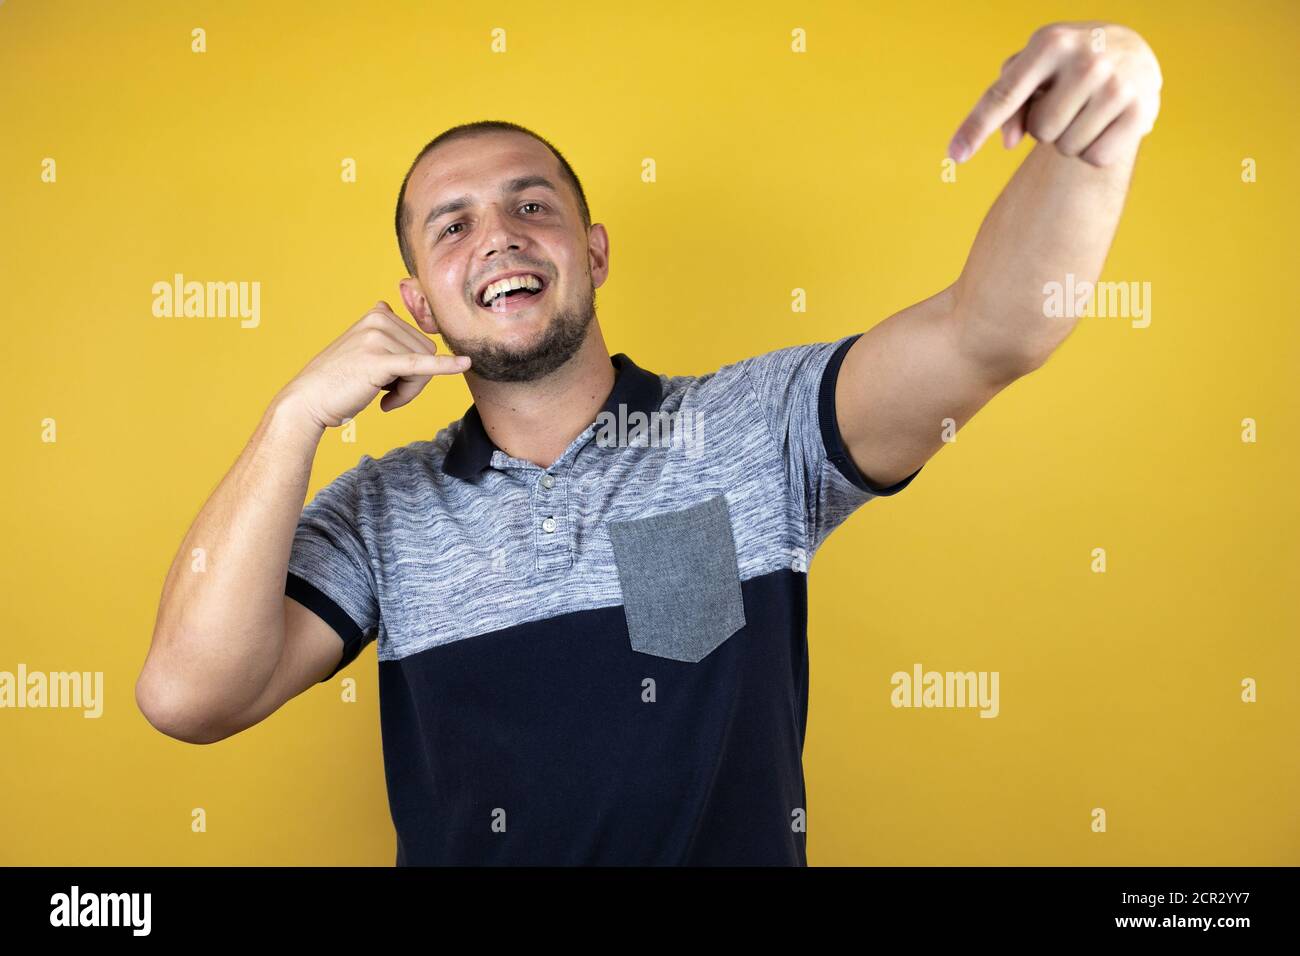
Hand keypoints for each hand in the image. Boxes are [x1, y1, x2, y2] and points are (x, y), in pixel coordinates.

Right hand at [278, 301, 469, 429]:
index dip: (411, 368)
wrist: (307, 401)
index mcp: (378, 313)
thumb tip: (393, 314)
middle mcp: (378, 318)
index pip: (420, 341)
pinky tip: (465, 364)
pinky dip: (446, 367)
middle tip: (384, 393)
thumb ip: (382, 334)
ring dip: (406, 390)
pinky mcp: (380, 360)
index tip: (387, 380)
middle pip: (426, 352)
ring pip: (423, 368)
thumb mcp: (362, 349)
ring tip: (379, 395)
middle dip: (412, 380)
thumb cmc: (337, 381)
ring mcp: (378, 337)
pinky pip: (421, 365)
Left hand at [948, 22, 1161, 167]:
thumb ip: (1006, 101)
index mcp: (1050, 43)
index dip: (976, 127)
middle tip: (1066, 102)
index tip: (954, 156)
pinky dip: (1095, 150)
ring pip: (1067, 147)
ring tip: (1087, 109)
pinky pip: (1095, 158)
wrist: (1131, 52)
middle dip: (1046, 125)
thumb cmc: (1063, 64)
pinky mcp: (1142, 110)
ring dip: (1071, 138)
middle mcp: (1087, 60)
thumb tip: (1007, 141)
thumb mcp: (1031, 69)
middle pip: (1039, 131)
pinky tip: (1107, 123)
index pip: (1004, 95)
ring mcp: (1117, 85)